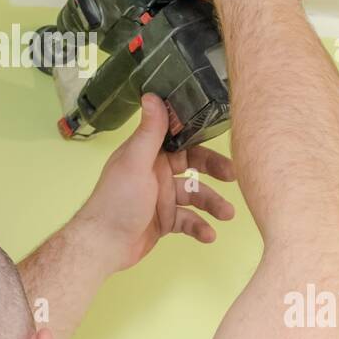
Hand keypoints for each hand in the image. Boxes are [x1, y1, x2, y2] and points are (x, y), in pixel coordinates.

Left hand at [75, 94, 236, 273]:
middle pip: (193, 166)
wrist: (104, 245)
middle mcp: (157, 172)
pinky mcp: (166, 220)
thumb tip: (152, 94)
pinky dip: (200, 227)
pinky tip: (209, 235)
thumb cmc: (117, 200)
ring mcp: (162, 197)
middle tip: (233, 177)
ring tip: (227, 214)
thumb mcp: (136, 162)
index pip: (180, 139)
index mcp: (148, 154)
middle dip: (214, 171)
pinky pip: (189, 220)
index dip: (200, 139)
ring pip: (195, 196)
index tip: (221, 139)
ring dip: (212, 204)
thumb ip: (149, 131)